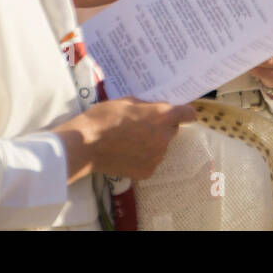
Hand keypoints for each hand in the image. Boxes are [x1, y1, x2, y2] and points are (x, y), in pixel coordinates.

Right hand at [54, 98, 196, 181]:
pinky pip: (151, 161)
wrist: (84, 145)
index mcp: (162, 116)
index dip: (184, 112)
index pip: (188, 114)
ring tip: (130, 141)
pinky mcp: (147, 171)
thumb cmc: (104, 117)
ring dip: (152, 143)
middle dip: (162, 127)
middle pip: (172, 130)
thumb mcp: (127, 101)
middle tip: (143, 126)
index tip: (178, 113)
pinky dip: (143, 158)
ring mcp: (157, 156)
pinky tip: (126, 154)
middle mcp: (164, 137)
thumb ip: (146, 106)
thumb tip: (155, 109)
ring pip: (161, 147)